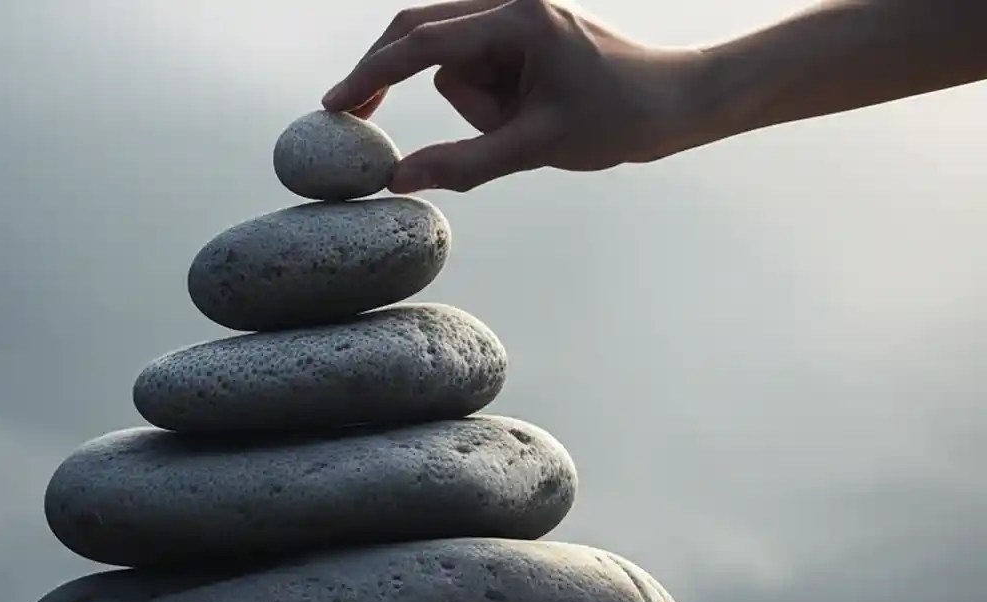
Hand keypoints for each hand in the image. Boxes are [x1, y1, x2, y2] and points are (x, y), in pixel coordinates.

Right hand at [322, 0, 705, 191]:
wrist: (675, 104)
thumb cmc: (618, 119)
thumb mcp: (536, 148)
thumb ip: (463, 165)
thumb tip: (396, 179)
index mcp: (515, 18)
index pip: (421, 45)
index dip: (370, 76)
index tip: (332, 105)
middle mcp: (509, 4)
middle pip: (421, 37)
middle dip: (392, 78)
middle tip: (352, 116)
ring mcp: (514, 17)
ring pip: (452, 66)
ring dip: (474, 107)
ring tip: (527, 128)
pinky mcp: (520, 36)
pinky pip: (475, 70)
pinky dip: (485, 102)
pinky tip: (525, 117)